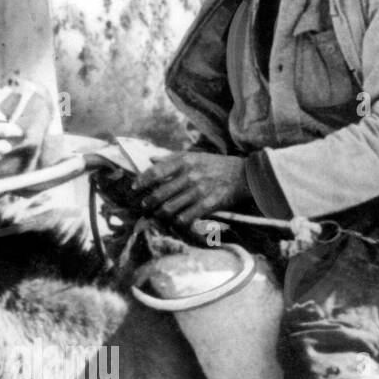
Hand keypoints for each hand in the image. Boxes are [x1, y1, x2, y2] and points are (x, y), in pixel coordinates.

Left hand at [131, 151, 246, 224]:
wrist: (243, 175)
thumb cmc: (215, 165)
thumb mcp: (194, 156)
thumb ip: (171, 158)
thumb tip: (150, 159)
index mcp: (185, 160)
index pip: (156, 171)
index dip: (142, 181)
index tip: (134, 188)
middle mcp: (190, 175)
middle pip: (159, 193)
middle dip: (148, 203)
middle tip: (144, 207)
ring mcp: (199, 191)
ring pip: (169, 208)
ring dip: (160, 215)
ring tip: (156, 216)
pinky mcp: (208, 204)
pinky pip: (185, 218)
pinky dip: (177, 222)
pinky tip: (175, 222)